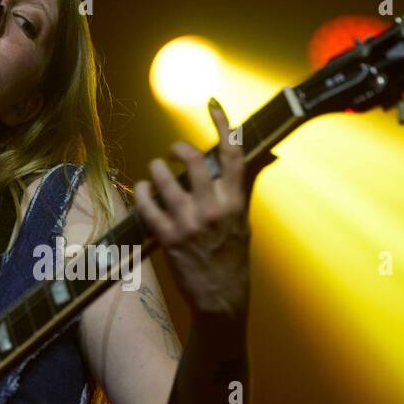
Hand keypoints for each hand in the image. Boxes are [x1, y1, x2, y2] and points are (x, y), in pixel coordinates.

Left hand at [134, 96, 250, 318]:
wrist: (221, 299)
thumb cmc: (233, 259)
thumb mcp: (244, 223)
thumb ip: (243, 190)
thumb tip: (261, 160)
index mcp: (235, 202)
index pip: (232, 153)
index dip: (222, 124)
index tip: (212, 104)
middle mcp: (213, 209)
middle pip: (192, 161)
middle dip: (178, 149)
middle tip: (172, 150)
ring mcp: (189, 223)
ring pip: (165, 180)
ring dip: (156, 170)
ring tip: (155, 171)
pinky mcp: (169, 239)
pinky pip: (148, 206)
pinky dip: (142, 193)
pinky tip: (143, 190)